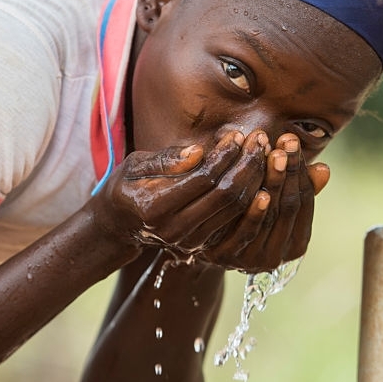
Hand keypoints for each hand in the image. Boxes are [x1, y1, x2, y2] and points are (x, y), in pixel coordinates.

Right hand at [88, 130, 268, 252]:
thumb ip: (166, 159)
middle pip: (225, 195)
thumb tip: (199, 152)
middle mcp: (174, 229)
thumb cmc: (127, 185)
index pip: (203, 178)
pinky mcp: (201, 246)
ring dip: (254, 179)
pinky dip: (251, 197)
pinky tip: (259, 174)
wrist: (120, 224)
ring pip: (235, 209)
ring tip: (262, 152)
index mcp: (154, 206)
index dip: (224, 155)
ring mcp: (189, 241)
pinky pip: (235, 221)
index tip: (237, 135)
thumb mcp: (135, 164)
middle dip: (247, 164)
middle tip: (260, 140)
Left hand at [195, 133, 328, 272]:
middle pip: (288, 207)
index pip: (303, 203)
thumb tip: (325, 169)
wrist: (190, 233)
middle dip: (289, 172)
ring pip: (271, 216)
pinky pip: (247, 232)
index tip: (294, 144)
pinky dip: (256, 211)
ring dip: (273, 183)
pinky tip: (260, 191)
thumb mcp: (265, 195)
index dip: (301, 172)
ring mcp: (252, 260)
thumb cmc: (236, 211)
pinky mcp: (226, 257)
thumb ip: (291, 186)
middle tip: (287, 142)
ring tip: (274, 155)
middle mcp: (275, 257)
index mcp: (293, 245)